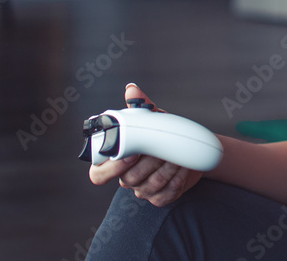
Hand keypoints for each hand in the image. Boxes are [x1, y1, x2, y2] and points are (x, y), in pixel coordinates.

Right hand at [87, 84, 202, 206]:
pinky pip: (164, 195)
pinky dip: (176, 180)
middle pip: (129, 178)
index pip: (98, 173)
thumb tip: (132, 89)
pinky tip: (182, 167)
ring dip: (166, 169)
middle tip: (162, 149)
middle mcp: (125, 178)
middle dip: (149, 162)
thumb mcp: (152, 119)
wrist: (188, 150)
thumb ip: (140, 106)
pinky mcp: (159, 198)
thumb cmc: (161, 134)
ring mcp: (142, 190)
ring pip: (150, 186)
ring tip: (176, 154)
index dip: (110, 168)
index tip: (130, 155)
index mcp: (116, 161)